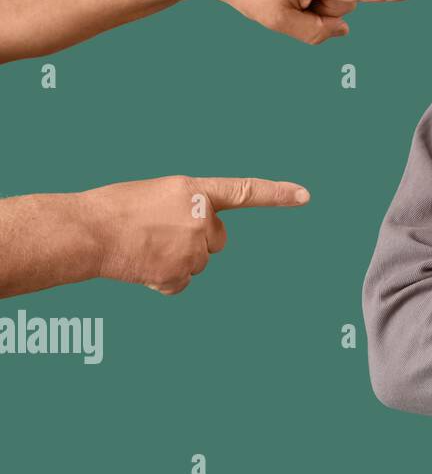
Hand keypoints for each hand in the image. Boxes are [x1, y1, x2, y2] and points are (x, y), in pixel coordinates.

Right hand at [81, 176, 309, 293]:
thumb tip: (201, 238)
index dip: (277, 194)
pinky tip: (141, 267)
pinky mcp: (180, 272)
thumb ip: (187, 209)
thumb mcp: (158, 195)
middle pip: (218, 240)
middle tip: (161, 236)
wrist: (86, 231)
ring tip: (143, 248)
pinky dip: (163, 280)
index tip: (305, 195)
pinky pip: (181, 283)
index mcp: (195, 190)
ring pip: (198, 263)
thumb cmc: (114, 209)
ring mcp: (192, 246)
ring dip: (175, 261)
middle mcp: (201, 217)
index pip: (245, 191)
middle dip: (197, 242)